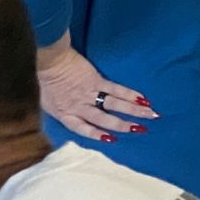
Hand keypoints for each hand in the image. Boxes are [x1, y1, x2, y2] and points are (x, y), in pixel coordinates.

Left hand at [36, 43, 157, 142]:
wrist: (51, 60)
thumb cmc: (49, 81)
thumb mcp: (50, 103)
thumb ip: (64, 113)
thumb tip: (75, 119)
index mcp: (66, 114)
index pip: (82, 129)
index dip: (96, 135)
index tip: (112, 139)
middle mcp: (78, 107)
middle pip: (103, 120)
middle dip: (124, 126)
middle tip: (141, 130)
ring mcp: (88, 94)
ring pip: (113, 105)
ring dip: (133, 110)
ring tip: (150, 114)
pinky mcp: (95, 80)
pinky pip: (115, 89)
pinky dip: (129, 94)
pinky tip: (142, 98)